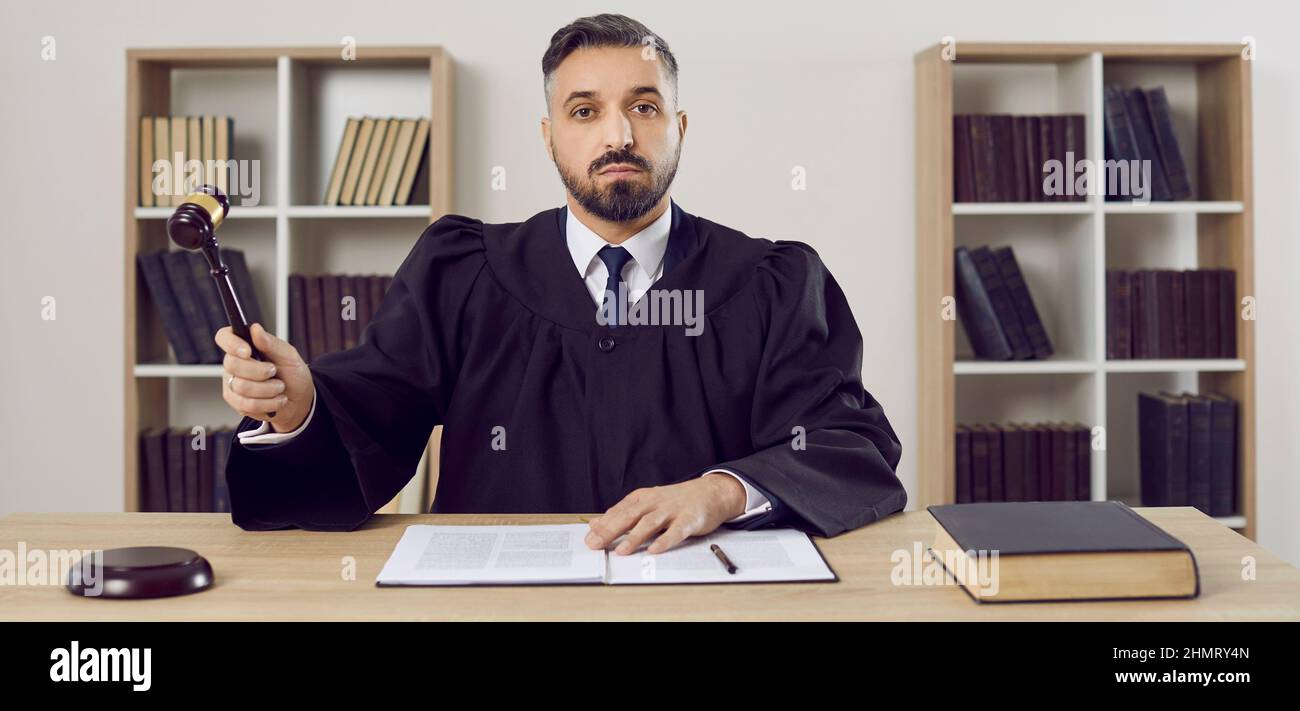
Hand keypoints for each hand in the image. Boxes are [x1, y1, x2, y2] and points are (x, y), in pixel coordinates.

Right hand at [216, 323, 313, 432]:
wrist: (299, 398)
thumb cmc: (292, 373)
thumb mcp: (288, 355)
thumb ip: (271, 342)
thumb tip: (255, 328)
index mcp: (245, 346)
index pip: (224, 337)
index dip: (231, 343)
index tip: (247, 351)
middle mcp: (234, 363)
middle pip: (232, 364)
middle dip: (259, 371)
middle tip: (274, 371)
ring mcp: (233, 383)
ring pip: (241, 387)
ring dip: (268, 389)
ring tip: (279, 387)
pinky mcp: (236, 402)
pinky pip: (247, 404)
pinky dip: (268, 403)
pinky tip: (276, 399)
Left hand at [584, 473, 746, 554]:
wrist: (710, 492)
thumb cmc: (676, 501)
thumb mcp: (647, 504)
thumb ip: (622, 514)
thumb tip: (595, 525)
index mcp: (643, 498)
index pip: (619, 511)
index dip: (603, 525)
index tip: (589, 538)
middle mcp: (655, 502)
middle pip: (629, 516)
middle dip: (611, 531)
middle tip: (595, 544)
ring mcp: (672, 510)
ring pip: (650, 524)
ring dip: (635, 537)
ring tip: (621, 551)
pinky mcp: (689, 520)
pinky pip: (676, 531)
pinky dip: (665, 541)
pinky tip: (655, 550)